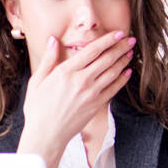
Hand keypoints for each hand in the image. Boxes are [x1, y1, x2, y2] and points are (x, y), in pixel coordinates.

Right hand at [17, 31, 134, 167]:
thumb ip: (48, 59)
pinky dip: (122, 79)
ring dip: (123, 60)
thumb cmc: (38, 109)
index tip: (118, 33)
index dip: (108, 40)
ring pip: (113, 72)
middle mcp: (81, 81)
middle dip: (120, 47)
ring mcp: (91, 94)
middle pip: (106, 59)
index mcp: (66, 72)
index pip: (92, 50)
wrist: (46, 135)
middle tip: (130, 39)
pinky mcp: (97, 105)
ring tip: (130, 52)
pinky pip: (114, 89)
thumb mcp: (37, 81)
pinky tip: (128, 71)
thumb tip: (53, 40)